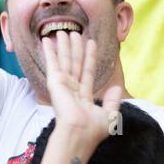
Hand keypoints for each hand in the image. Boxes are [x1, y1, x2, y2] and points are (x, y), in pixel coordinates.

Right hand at [43, 31, 124, 158]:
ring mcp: (62, 83)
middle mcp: (71, 87)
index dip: (89, 57)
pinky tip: (47, 40)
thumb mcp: (110, 116)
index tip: (91, 43)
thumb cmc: (94, 129)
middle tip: (74, 33)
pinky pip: (52, 62)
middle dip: (75, 48)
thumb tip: (117, 88)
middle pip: (74, 63)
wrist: (80, 132)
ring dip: (64, 45)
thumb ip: (113, 101)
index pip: (87, 71)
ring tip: (63, 31)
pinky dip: (49, 51)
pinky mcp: (54, 81)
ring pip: (65, 60)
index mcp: (83, 95)